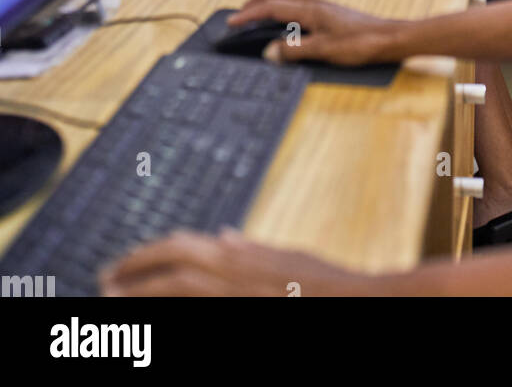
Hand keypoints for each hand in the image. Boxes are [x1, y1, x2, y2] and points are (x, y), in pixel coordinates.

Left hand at [100, 229, 363, 297]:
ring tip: (114, 299)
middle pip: (169, 269)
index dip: (144, 254)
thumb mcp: (287, 256)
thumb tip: (223, 234)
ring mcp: (233, 298)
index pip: (179, 246)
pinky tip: (151, 326)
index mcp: (240, 254)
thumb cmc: (324, 283)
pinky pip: (195, 317)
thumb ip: (251, 248)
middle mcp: (232, 274)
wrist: (355, 303)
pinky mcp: (238, 318)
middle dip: (132, 274)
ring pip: (176, 293)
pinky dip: (171, 317)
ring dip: (142, 296)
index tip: (122, 263)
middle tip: (106, 282)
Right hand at [227, 0, 398, 65]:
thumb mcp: (324, 51)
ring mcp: (323, 7)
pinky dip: (284, 5)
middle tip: (239, 14)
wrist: (389, 39)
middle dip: (255, 2)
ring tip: (257, 12)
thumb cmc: (362, 44)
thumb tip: (268, 51)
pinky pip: (299, 1)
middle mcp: (315, 4)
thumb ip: (295, 51)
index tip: (232, 22)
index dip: (249, 14)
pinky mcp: (330, 13)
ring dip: (269, 0)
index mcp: (310, 10)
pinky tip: (286, 20)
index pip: (271, 7)